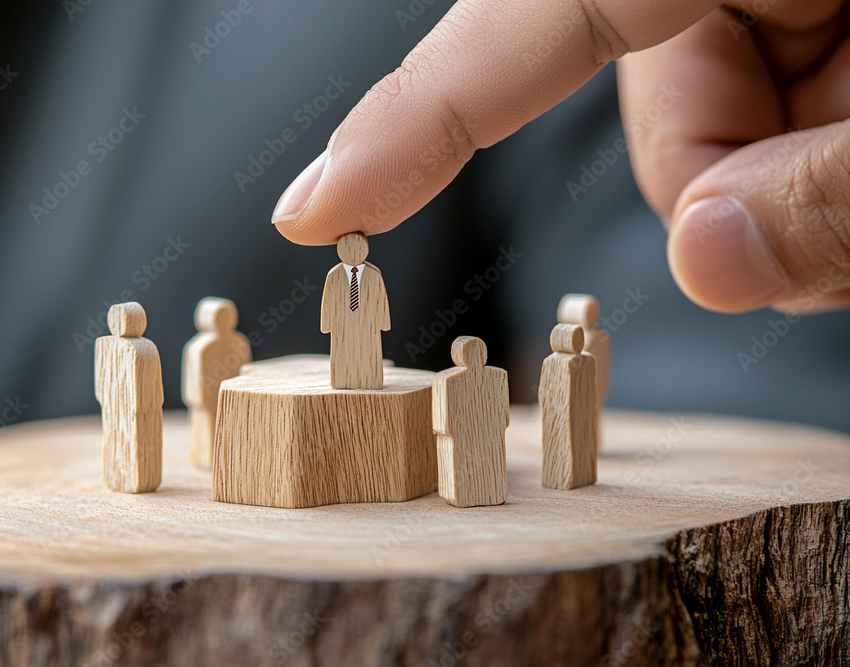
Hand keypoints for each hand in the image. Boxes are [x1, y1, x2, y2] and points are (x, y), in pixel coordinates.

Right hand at [271, 0, 849, 313]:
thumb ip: (830, 195)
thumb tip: (708, 264)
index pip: (520, 14)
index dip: (412, 118)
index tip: (318, 208)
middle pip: (638, 103)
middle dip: (713, 189)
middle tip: (819, 214)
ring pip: (694, 132)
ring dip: (767, 190)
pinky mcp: (793, 16)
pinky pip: (740, 121)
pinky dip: (789, 175)